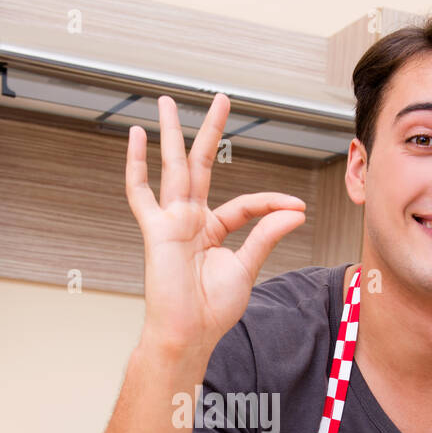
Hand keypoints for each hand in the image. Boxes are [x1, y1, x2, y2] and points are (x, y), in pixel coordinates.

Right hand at [125, 92, 306, 358]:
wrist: (188, 333)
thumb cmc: (213, 310)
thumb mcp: (247, 268)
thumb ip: (266, 235)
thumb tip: (295, 212)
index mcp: (212, 232)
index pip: (245, 205)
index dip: (271, 203)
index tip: (295, 206)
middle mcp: (190, 221)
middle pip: (201, 167)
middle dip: (210, 132)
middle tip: (220, 99)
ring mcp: (171, 222)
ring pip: (173, 169)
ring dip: (172, 134)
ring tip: (166, 102)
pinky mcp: (155, 230)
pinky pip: (141, 193)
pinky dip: (136, 165)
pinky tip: (135, 137)